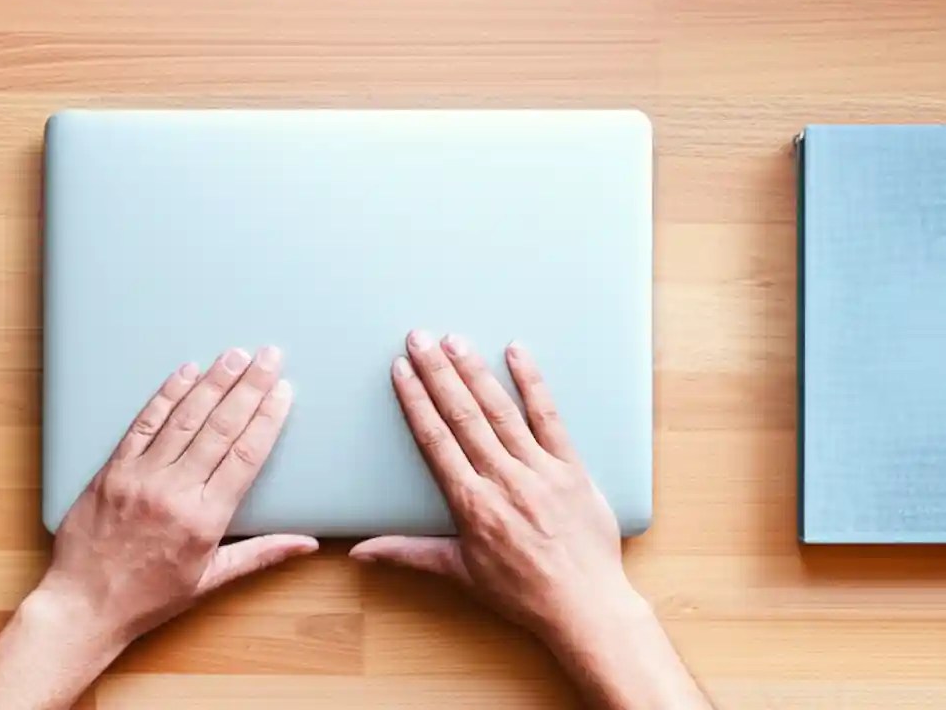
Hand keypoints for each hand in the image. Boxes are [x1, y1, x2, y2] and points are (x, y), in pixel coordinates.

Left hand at [0, 347, 316, 709]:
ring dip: (213, 383)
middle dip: (249, 387)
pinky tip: (184, 373)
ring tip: (235, 355)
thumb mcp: (211, 580)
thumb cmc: (148, 598)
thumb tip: (307, 543)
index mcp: (204, 519)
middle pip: (221, 428)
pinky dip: (165, 396)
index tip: (284, 391)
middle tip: (269, 356)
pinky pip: (143, 425)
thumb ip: (261, 553)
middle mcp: (174, 492)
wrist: (83, 606)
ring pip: (184, 418)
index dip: (268, 418)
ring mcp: (140, 477)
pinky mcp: (112, 470)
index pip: (246, 455)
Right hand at [351, 330, 627, 635]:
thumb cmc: (521, 593)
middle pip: (463, 416)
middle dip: (437, 373)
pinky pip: (550, 418)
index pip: (435, 440)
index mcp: (472, 504)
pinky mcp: (572, 468)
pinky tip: (517, 354)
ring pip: (500, 411)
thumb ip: (407, 553)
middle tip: (418, 338)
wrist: (585, 607)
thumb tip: (360, 553)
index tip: (400, 370)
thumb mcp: (459, 572)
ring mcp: (539, 471)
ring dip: (475, 371)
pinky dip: (533, 384)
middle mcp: (503, 481)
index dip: (415, 401)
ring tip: (454, 340)